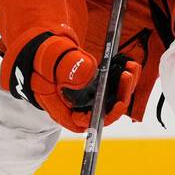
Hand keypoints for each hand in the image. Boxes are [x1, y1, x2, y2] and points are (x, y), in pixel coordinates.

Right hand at [5, 28, 140, 132]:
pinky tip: (128, 63)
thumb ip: (66, 68)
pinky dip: (122, 76)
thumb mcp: (50, 61)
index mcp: (65, 111)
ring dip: (125, 85)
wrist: (45, 52)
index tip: (120, 103)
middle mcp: (80, 109)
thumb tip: (86, 76)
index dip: (107, 115)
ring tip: (131, 66)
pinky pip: (114, 87)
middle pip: (107, 110)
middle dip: (122, 94)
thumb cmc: (43, 60)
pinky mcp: (97, 88)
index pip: (89, 122)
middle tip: (127, 74)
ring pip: (114, 99)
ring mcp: (90, 99)